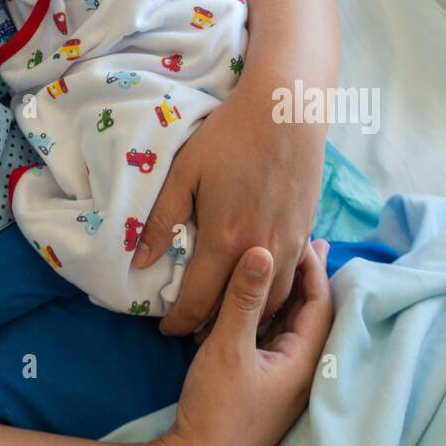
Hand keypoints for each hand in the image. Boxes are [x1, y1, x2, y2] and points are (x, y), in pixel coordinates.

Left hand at [131, 80, 325, 335]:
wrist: (285, 111)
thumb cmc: (230, 137)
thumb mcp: (185, 172)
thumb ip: (162, 220)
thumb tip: (139, 261)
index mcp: (225, 240)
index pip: (199, 302)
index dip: (180, 323)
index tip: (167, 332)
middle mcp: (260, 253)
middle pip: (238, 310)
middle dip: (213, 327)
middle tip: (193, 334)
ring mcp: (289, 246)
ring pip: (273, 303)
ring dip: (251, 318)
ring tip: (228, 321)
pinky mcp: (306, 234)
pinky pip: (293, 281)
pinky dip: (277, 297)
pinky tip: (264, 295)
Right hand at [148, 240, 332, 445]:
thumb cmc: (219, 407)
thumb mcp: (228, 346)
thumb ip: (244, 298)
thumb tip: (262, 250)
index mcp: (303, 360)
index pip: (320, 303)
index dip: (313, 267)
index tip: (301, 233)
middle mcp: (300, 369)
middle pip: (308, 312)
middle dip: (302, 275)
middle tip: (296, 237)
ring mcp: (281, 378)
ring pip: (288, 324)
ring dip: (281, 292)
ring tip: (272, 258)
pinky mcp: (262, 382)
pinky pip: (271, 337)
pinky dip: (265, 313)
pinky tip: (249, 297)